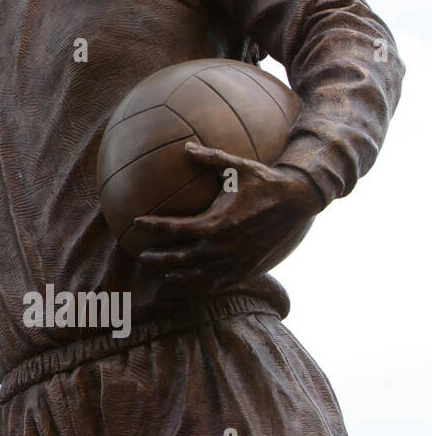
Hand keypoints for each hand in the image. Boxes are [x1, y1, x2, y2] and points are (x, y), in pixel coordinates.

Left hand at [131, 142, 322, 295]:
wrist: (300, 201)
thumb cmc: (265, 182)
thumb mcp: (237, 166)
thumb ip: (210, 158)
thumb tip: (186, 147)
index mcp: (218, 223)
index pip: (176, 229)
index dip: (154, 227)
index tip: (136, 222)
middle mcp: (225, 247)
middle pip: (182, 259)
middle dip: (159, 259)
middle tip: (142, 256)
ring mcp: (237, 261)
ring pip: (200, 278)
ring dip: (179, 278)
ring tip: (163, 276)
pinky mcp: (249, 269)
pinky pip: (221, 284)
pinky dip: (203, 288)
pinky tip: (193, 286)